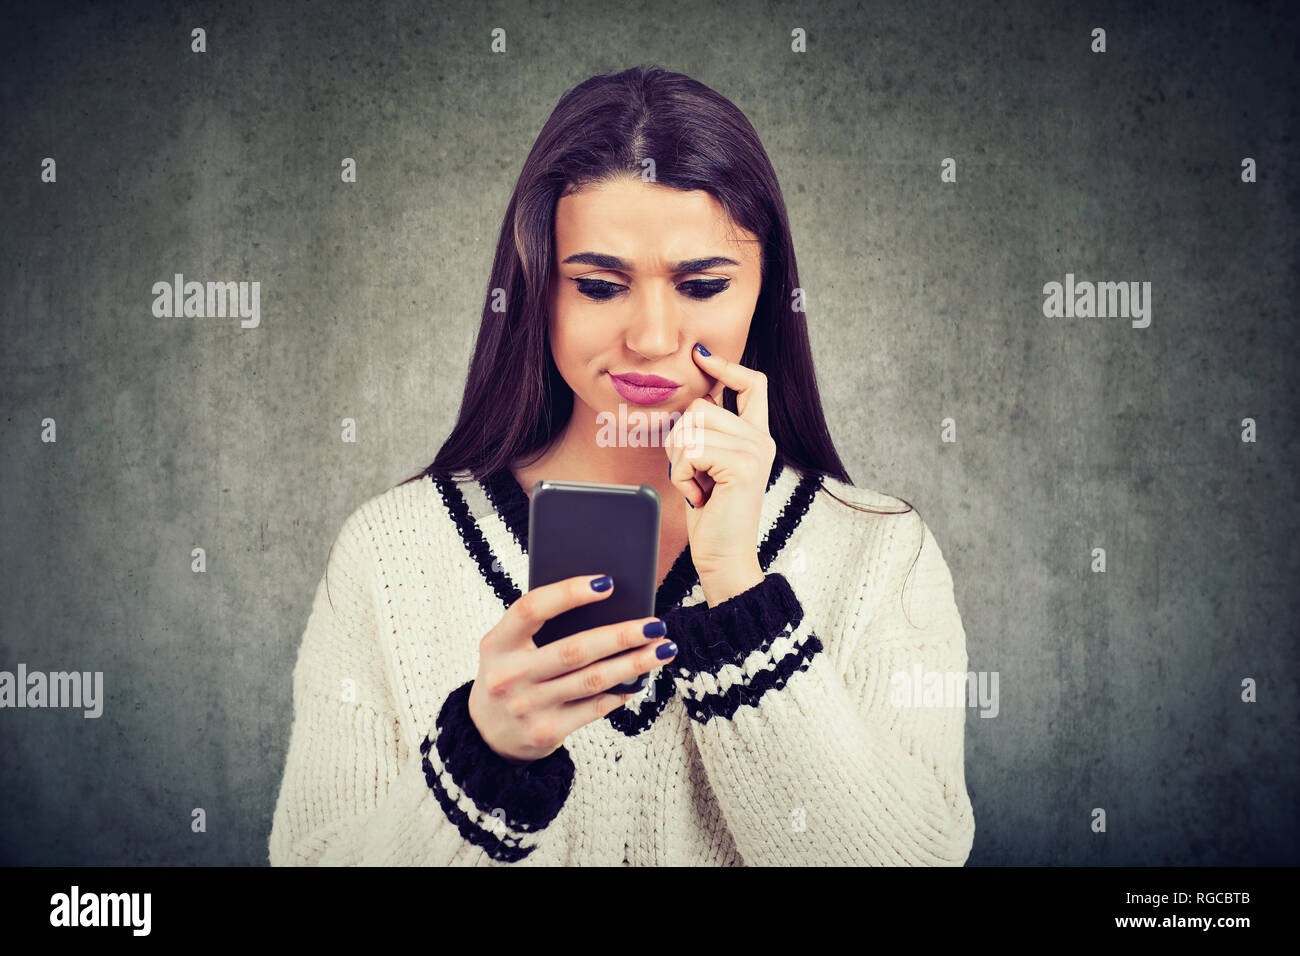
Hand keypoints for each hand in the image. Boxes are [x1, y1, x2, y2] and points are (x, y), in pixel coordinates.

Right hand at [467, 573, 676, 765]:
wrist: (487, 735)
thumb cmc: (510, 674)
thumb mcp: (508, 647)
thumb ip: (540, 626)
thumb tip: (604, 601)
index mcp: (498, 643)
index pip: (532, 609)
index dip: (569, 592)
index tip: (607, 582)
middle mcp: (509, 676)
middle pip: (574, 649)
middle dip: (621, 635)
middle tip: (655, 624)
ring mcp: (528, 707)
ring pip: (592, 680)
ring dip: (634, 664)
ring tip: (663, 649)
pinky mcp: (547, 732)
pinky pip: (594, 708)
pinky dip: (622, 691)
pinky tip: (641, 679)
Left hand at [665, 343, 774, 594]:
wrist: (724, 557)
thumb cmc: (711, 514)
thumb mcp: (708, 465)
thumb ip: (708, 433)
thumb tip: (695, 396)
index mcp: (757, 436)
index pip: (753, 382)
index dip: (726, 366)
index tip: (701, 356)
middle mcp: (762, 439)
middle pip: (702, 406)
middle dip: (680, 440)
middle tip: (693, 474)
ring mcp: (755, 451)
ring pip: (692, 427)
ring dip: (679, 460)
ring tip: (697, 485)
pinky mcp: (742, 466)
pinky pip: (691, 450)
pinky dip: (682, 475)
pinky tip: (698, 495)